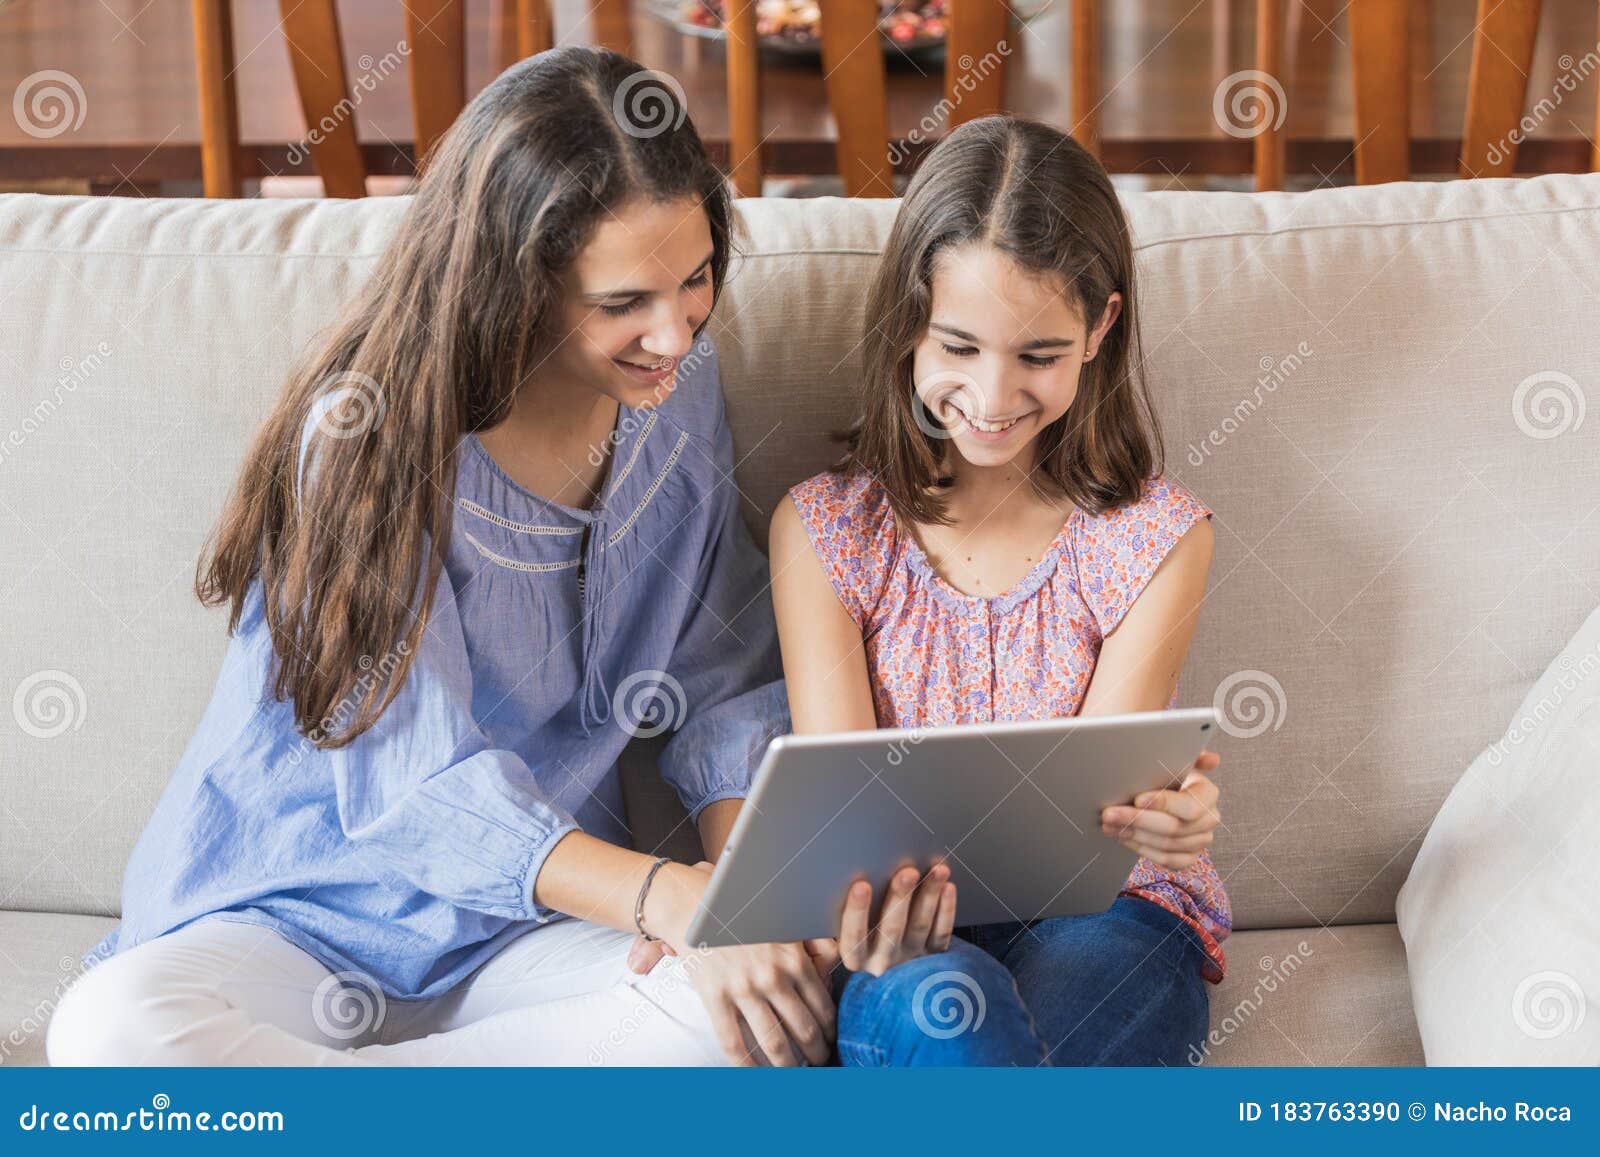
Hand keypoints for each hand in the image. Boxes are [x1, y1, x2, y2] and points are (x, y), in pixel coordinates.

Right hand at [643, 860, 836, 1066]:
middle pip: (804, 1029)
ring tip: (793, 1075)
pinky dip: (747, 1067)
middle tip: (819, 1062)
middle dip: (816, 1052)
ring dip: (788, 1066)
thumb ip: (812, 943)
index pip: (822, 1005)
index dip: (830, 1029)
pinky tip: (754, 1076)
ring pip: (774, 1042)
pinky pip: (734, 1043)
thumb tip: (832, 965)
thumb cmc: (741, 911)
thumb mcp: (784, 919)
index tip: (831, 1039)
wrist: (693, 904)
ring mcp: (743, 989)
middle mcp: (772, 976)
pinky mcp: (715, 997)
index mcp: (794, 957)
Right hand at [837, 862, 956, 975]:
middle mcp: (881, 962)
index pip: (854, 936)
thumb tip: (830, 879)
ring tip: (937, 870)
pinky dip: (946, 910)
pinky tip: (948, 887)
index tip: (861, 885)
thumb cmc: (860, 938)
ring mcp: (909, 961)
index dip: (857, 911)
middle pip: (891, 930)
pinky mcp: (932, 958)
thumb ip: (836, 916)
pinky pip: (941, 934)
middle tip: (908, 871)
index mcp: (855, 957)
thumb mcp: (844, 934)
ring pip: (920, 927)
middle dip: (900, 898)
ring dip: (929, 896)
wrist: (890, 976)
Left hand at [1100, 750, 1221, 870]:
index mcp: (1208, 794)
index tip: (1137, 798)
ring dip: (1133, 835)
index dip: (1163, 804)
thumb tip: (1211, 759)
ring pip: (1166, 845)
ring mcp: (1200, 841)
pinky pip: (1165, 860)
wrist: (1163, 794)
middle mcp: (1209, 820)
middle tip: (1110, 813)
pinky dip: (1140, 849)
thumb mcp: (1174, 760)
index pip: (1189, 806)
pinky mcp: (1188, 857)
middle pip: (1173, 828)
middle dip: (1137, 820)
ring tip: (1109, 823)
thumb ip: (1188, 755)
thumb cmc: (1166, 775)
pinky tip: (1122, 836)